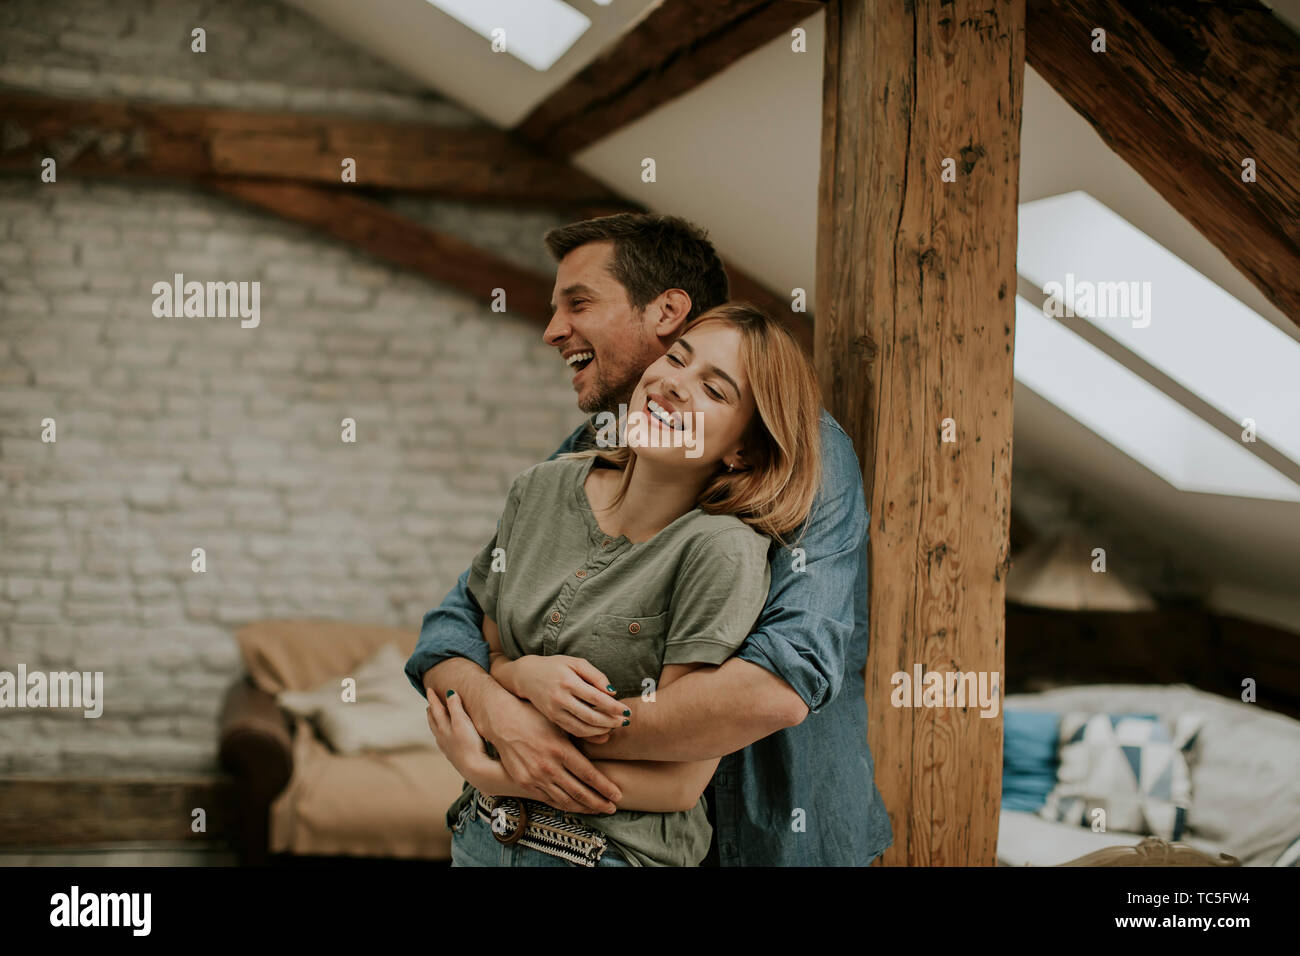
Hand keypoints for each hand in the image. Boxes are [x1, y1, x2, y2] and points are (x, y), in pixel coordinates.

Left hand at [425, 690, 490, 776]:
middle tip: (429, 704)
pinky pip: (443, 741)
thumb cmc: (468, 744)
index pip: (436, 709)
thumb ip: (455, 707)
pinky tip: (444, 738)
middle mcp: (442, 737)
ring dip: (434, 723)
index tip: (429, 689)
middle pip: (434, 721)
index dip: (433, 698)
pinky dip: (441, 734)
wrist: (474, 768)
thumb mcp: (462, 722)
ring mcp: (447, 747)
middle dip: (431, 711)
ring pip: (437, 732)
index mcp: (443, 727)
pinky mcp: (454, 755)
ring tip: (434, 718)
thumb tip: (450, 693)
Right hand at [486, 692, 621, 813]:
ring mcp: (535, 778)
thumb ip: (584, 733)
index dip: (605, 788)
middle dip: (599, 802)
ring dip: (583, 807)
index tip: (617, 795)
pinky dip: (564, 805)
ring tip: (597, 809)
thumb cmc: (534, 717)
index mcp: (561, 750)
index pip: (589, 775)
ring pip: (565, 800)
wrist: (503, 722)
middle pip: (580, 792)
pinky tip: (574, 805)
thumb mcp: (560, 722)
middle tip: (612, 808)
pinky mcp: (524, 783)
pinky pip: (548, 800)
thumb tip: (608, 738)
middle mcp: (548, 767)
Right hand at [502, 654, 627, 737]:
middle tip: (624, 721)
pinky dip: (589, 734)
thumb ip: (596, 676)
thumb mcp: (576, 663)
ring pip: (582, 727)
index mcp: (568, 682)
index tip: (626, 711)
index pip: (596, 697)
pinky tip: (601, 731)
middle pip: (590, 716)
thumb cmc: (556, 666)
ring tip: (615, 726)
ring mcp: (555, 711)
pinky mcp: (553, 719)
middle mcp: (560, 698)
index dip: (613, 706)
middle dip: (610, 721)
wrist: (527, 676)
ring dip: (601, 730)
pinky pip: (573, 731)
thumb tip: (612, 692)